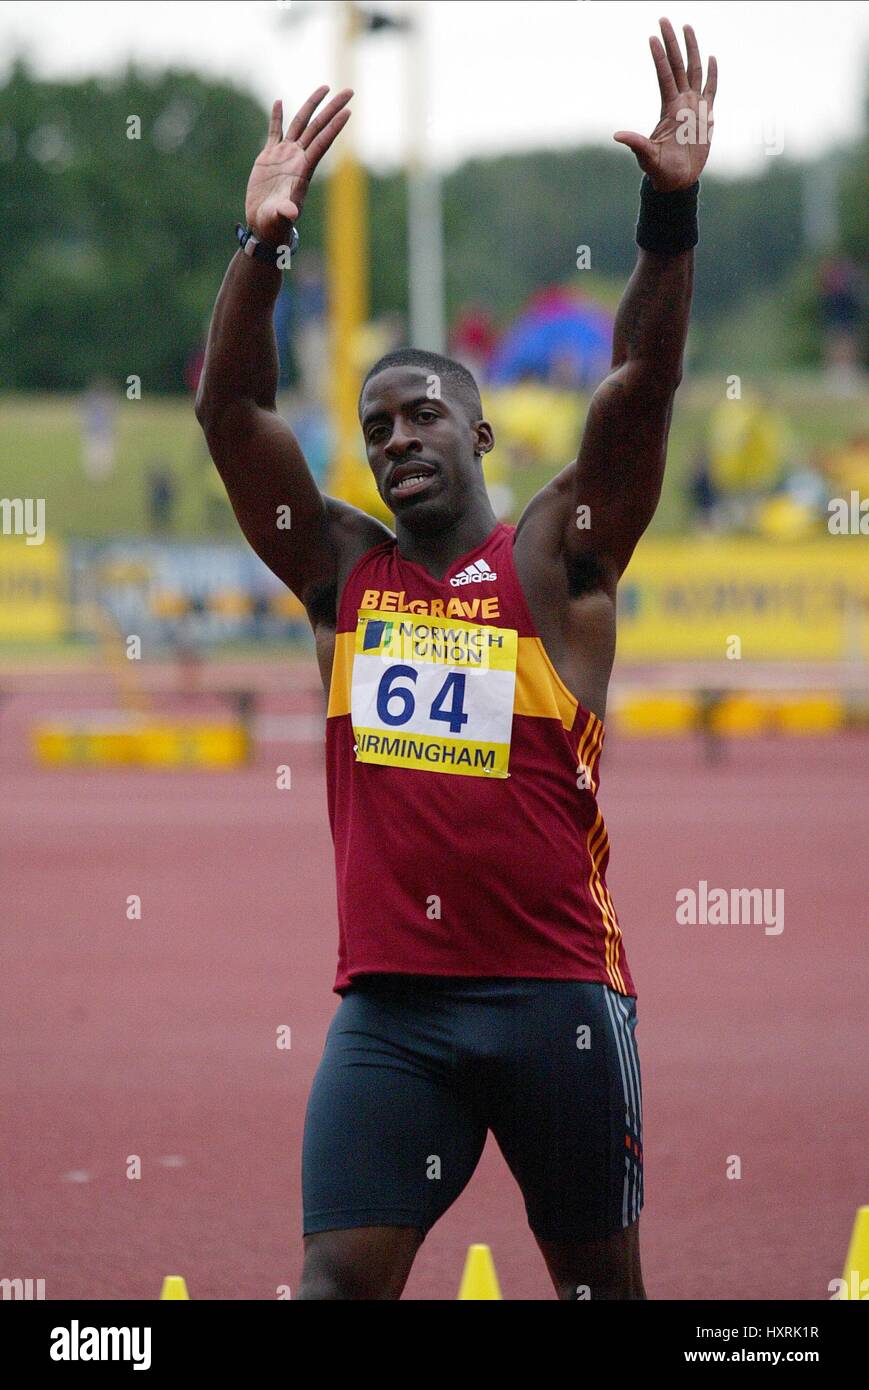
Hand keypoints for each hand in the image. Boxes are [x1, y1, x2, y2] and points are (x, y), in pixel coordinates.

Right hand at [245, 86, 352, 242]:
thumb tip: (291, 213)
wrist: (263, 224)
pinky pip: (275, 132)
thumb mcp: (279, 217)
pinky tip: (279, 102)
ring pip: (301, 124)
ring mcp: (285, 155)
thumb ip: (285, 212)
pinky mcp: (269, 157)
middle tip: (349, 91)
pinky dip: (276, 117)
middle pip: (318, 127)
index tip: (348, 111)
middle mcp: (298, 158)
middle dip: (333, 108)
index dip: (334, 127)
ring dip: (312, 105)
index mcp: (303, 170)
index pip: (322, 143)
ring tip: (325, 88)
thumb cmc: (274, 223)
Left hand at [614, 18, 716, 190]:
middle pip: (677, 65)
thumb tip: (617, 136)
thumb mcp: (647, 156)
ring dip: (691, 49)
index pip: (664, 76)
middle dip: (672, 42)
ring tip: (687, 27)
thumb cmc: (661, 170)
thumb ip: (636, 144)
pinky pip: (711, 89)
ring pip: (694, 70)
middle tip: (665, 19)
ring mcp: (694, 106)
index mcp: (669, 108)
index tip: (652, 37)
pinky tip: (711, 57)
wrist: (678, 181)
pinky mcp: (706, 115)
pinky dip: (712, 74)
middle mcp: (681, 102)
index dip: (658, 57)